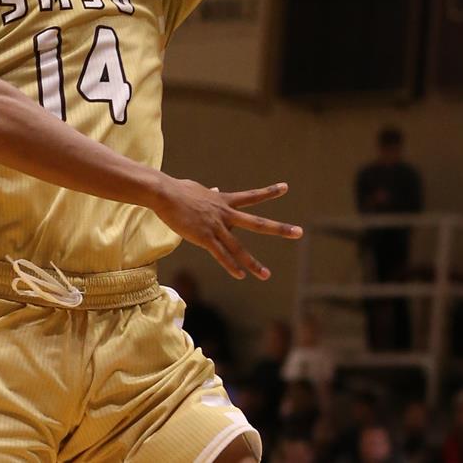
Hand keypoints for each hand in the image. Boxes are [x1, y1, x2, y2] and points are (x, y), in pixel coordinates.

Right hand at [154, 179, 302, 279]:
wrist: (163, 193)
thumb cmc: (176, 190)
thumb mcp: (197, 190)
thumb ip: (209, 193)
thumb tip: (214, 190)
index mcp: (223, 201)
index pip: (251, 197)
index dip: (268, 192)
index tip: (285, 187)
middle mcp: (225, 214)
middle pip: (257, 223)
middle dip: (279, 229)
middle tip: (299, 232)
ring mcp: (216, 227)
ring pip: (239, 248)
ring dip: (253, 263)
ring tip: (266, 275)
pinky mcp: (204, 237)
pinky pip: (220, 255)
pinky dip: (231, 266)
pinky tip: (240, 275)